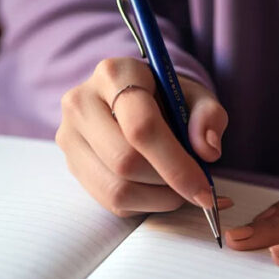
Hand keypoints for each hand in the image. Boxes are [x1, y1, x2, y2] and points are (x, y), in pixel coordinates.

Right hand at [56, 57, 230, 216]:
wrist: (133, 99)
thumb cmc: (168, 98)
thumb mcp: (196, 97)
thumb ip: (209, 117)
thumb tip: (207, 151)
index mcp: (115, 74)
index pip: (142, 127)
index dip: (176, 165)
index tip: (205, 190)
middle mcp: (82, 102)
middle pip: (125, 161)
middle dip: (167, 182)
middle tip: (195, 187)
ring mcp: (70, 135)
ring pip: (116, 188)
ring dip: (157, 198)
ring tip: (177, 187)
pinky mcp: (72, 163)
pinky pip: (109, 201)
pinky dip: (143, 204)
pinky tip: (158, 190)